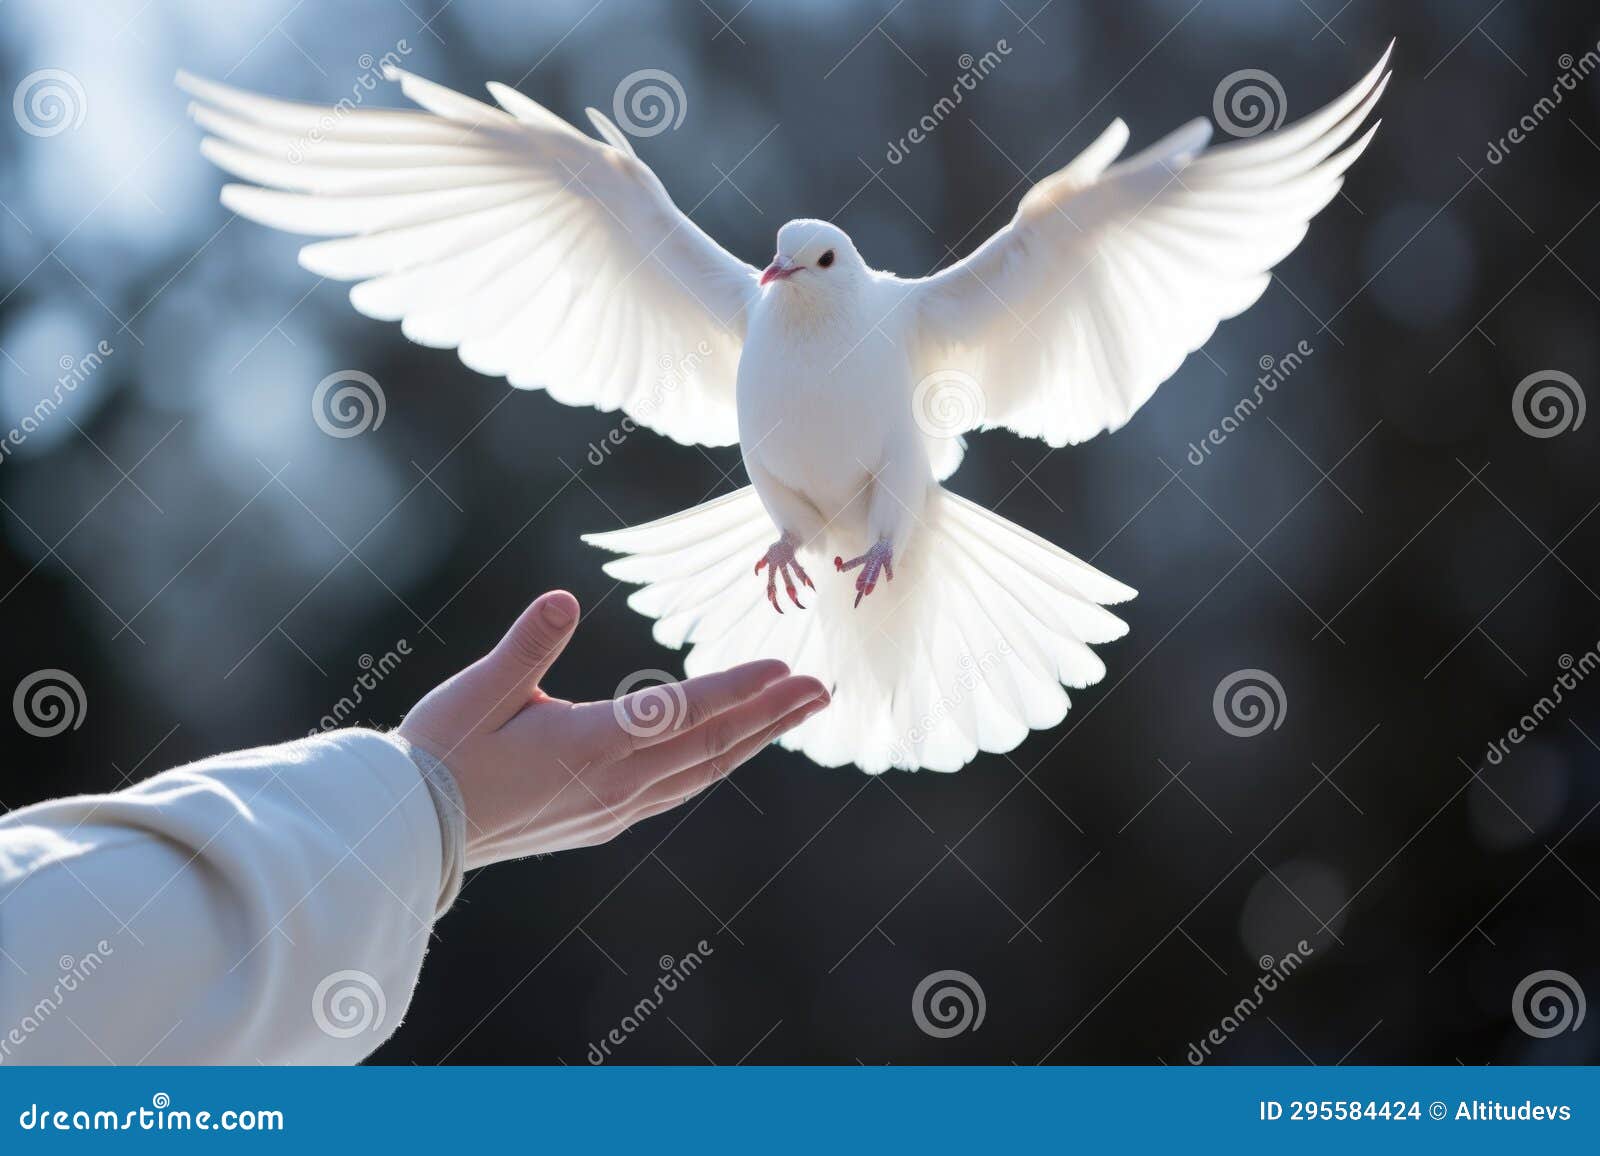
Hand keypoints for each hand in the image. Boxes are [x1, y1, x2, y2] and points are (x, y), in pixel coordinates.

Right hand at [398, 590, 828, 868]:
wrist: (408, 835)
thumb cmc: (436, 755)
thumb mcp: (476, 692)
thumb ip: (526, 647)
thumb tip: (565, 599)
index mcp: (586, 746)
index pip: (680, 711)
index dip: (736, 687)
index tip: (784, 666)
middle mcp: (611, 784)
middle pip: (711, 745)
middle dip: (771, 715)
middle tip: (822, 688)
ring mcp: (610, 809)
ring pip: (701, 772)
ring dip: (753, 740)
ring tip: (794, 714)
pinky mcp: (599, 821)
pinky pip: (676, 789)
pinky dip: (713, 763)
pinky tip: (727, 750)